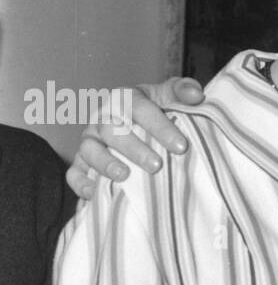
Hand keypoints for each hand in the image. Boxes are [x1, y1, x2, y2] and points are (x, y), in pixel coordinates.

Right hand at [67, 77, 204, 199]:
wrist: (136, 126)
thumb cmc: (156, 111)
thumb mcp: (170, 96)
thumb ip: (184, 91)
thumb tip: (196, 96)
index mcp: (125, 98)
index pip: (140, 108)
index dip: (160, 126)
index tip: (181, 146)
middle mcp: (103, 117)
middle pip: (112, 129)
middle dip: (134, 148)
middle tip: (157, 165)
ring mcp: (89, 140)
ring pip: (90, 149)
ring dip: (105, 163)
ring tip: (125, 176)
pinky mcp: (81, 162)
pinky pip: (74, 172)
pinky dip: (81, 183)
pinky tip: (94, 194)